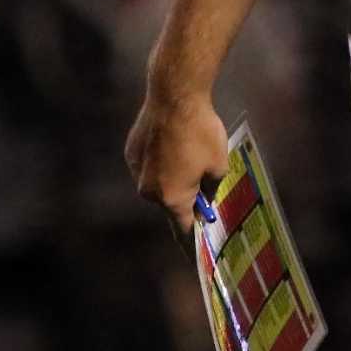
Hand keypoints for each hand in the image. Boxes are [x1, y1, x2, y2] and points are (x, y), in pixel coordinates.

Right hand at [125, 88, 230, 232]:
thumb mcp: (219, 164)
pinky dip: (162, 161)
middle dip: (188, 196)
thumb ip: (211, 187)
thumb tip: (205, 196)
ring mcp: (136, 171)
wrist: (174, 97)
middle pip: (171, 202)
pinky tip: (176, 143)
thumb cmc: (201, 132)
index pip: (183, 227)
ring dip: (174, 176)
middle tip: (205, 181)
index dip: (192, 239)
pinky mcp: (131, 153)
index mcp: (171, 198)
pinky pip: (150, 164)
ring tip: (193, 153)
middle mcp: (148, 190)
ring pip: (160, 182)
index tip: (194, 253)